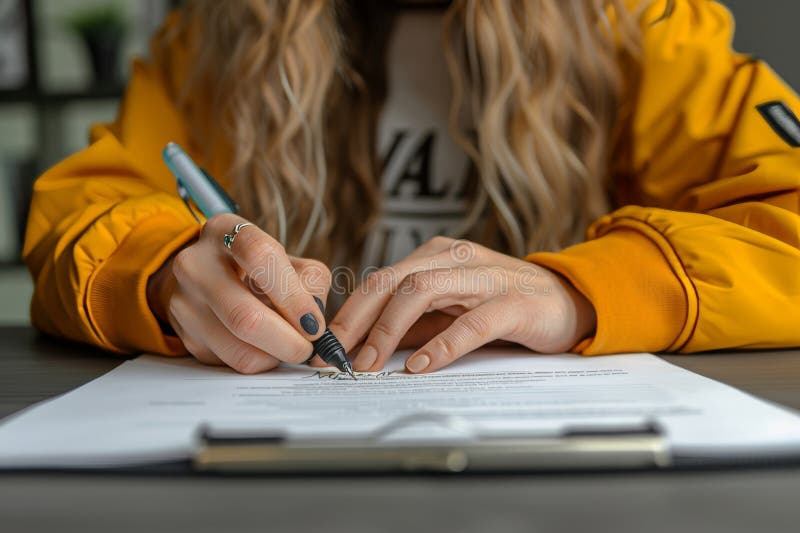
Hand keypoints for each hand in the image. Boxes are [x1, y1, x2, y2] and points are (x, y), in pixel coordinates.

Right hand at [146, 214, 330, 373]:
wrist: (208, 277)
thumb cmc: (259, 269)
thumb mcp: (289, 260)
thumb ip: (311, 283)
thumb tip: (313, 323)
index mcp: (224, 231)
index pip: (259, 255)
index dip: (292, 295)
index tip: (313, 323)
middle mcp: (195, 263)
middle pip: (244, 315)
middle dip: (286, 341)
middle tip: (307, 349)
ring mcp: (184, 301)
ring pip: (238, 349)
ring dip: (274, 357)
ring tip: (288, 347)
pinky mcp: (185, 335)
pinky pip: (230, 362)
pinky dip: (257, 361)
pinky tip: (263, 346)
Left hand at [329, 237, 595, 373]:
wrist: (569, 301)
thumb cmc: (504, 306)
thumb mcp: (449, 312)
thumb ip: (412, 325)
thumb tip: (363, 347)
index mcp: (435, 256)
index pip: (379, 280)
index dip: (348, 313)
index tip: (324, 347)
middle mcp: (455, 257)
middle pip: (391, 280)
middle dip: (357, 319)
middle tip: (335, 356)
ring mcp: (484, 276)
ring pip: (421, 290)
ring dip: (389, 329)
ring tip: (369, 362)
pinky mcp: (513, 302)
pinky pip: (471, 322)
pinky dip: (441, 344)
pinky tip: (421, 366)